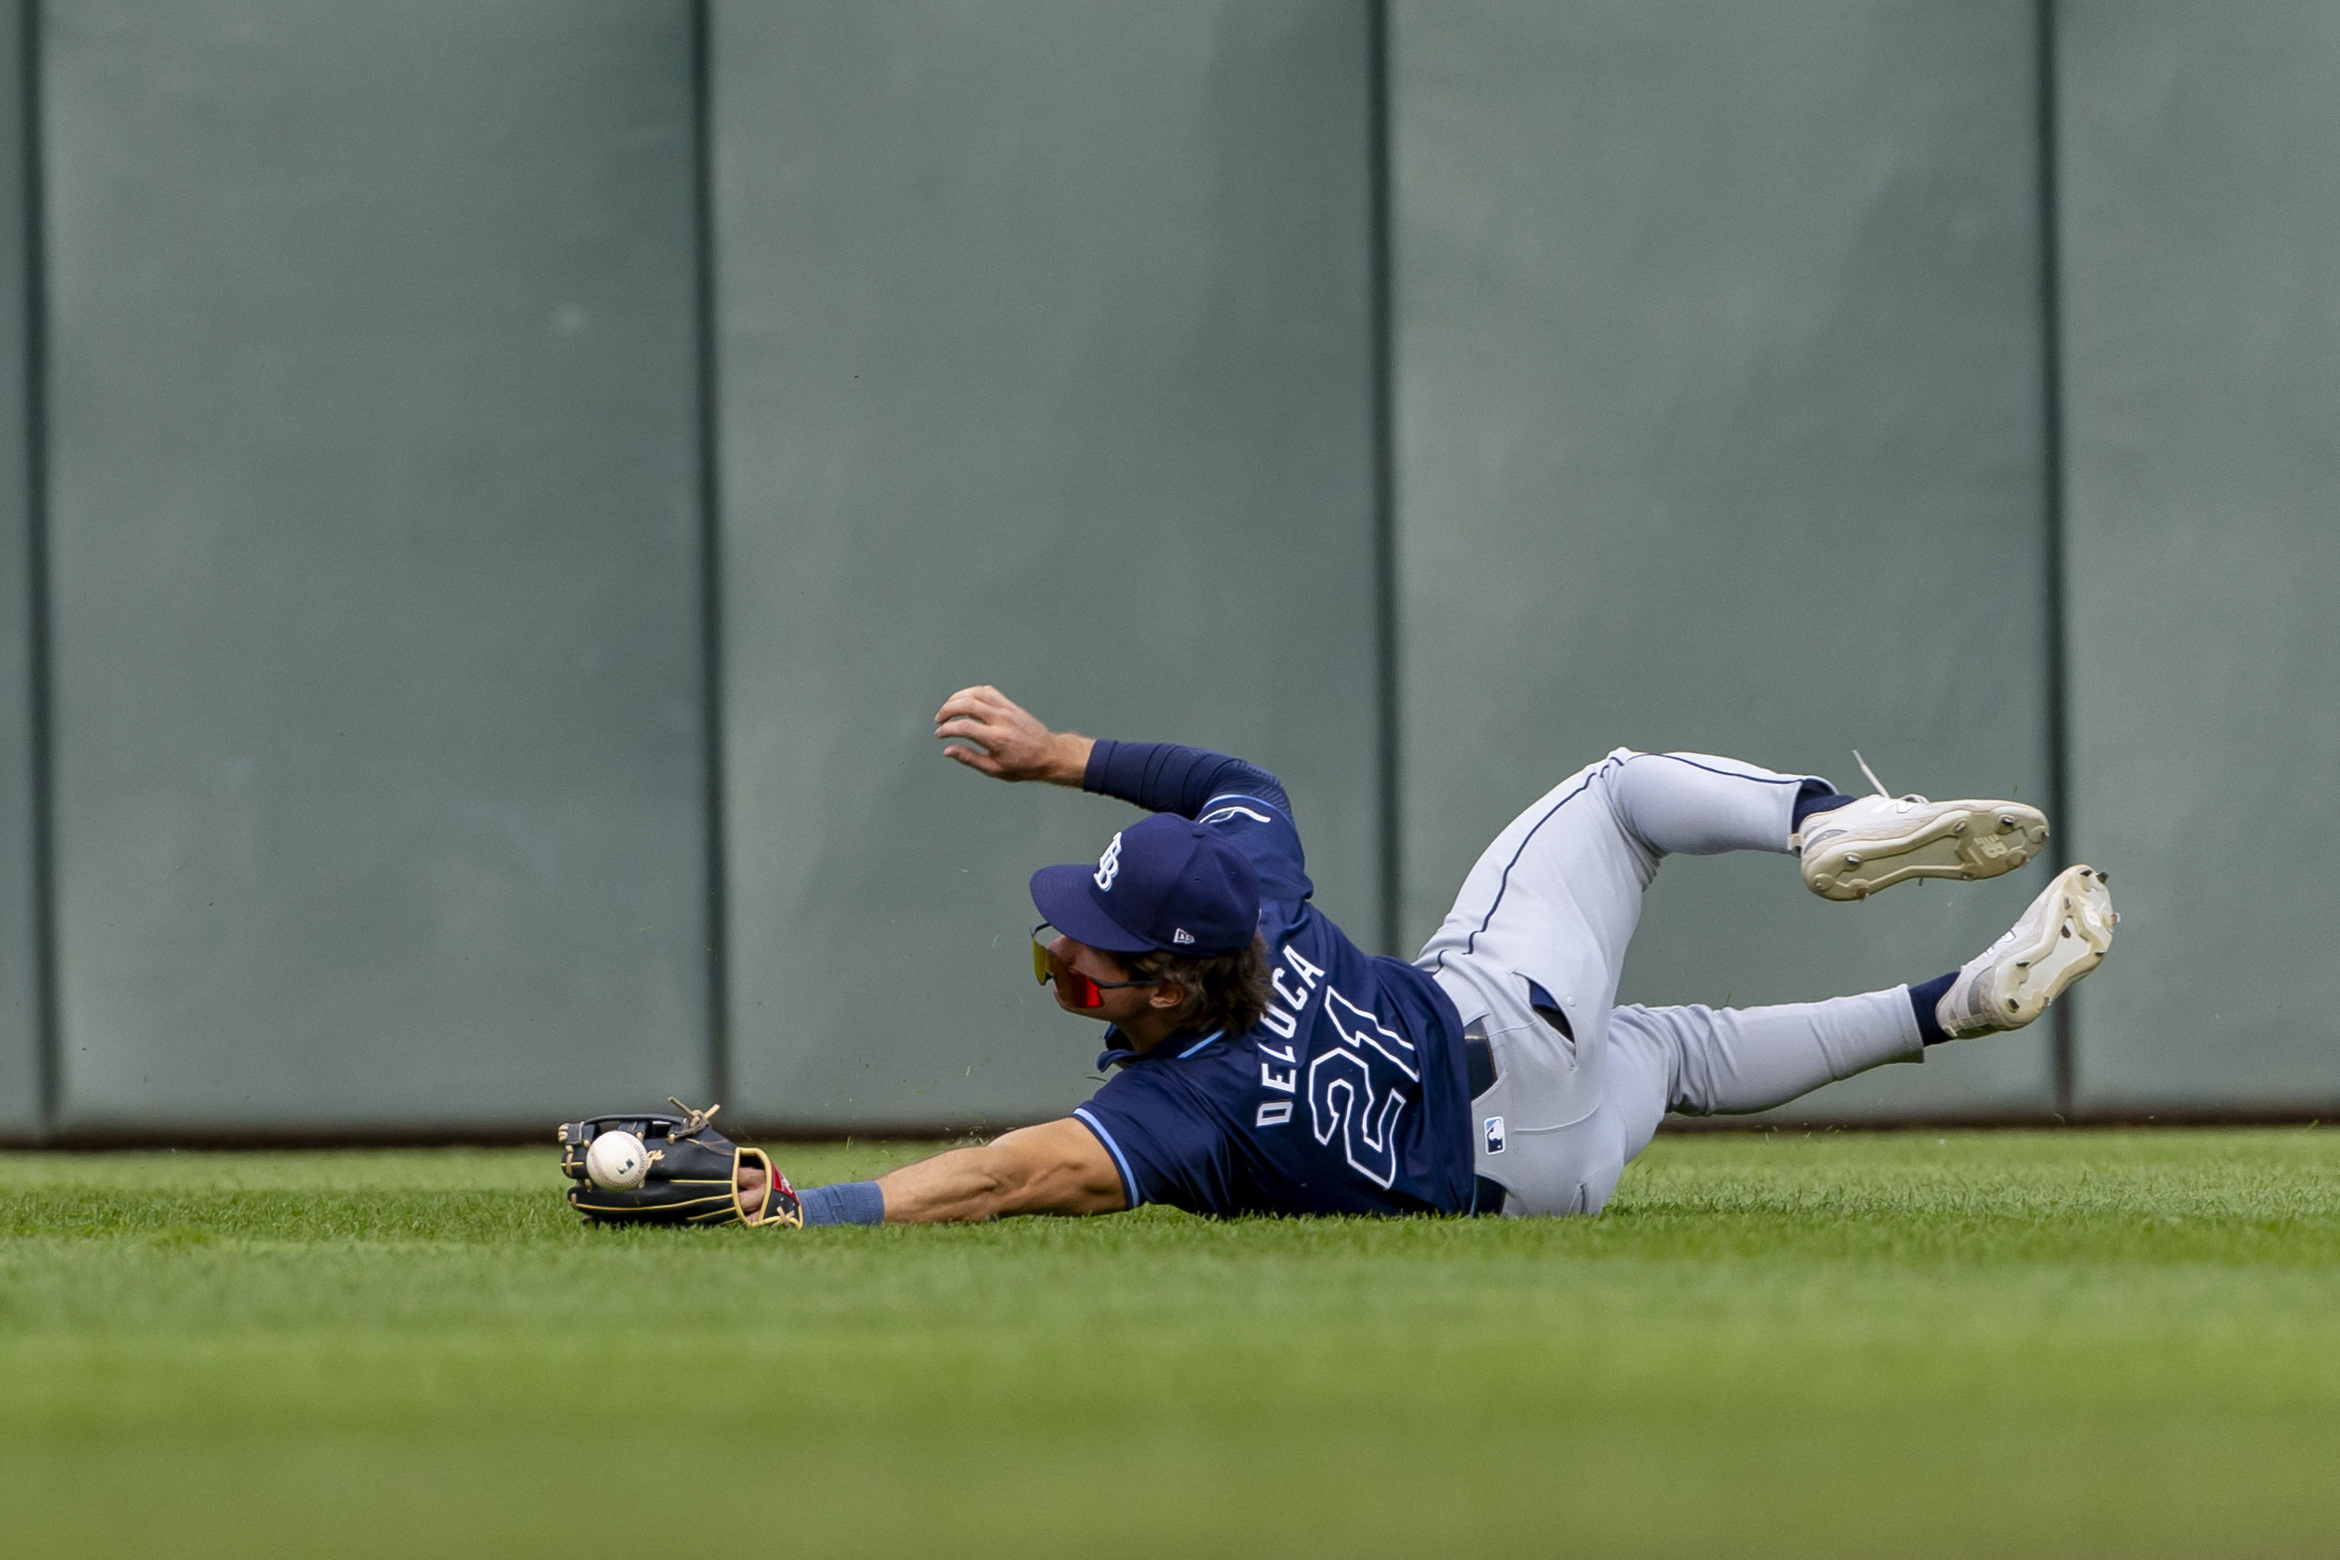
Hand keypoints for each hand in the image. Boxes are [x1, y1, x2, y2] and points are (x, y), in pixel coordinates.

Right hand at [934, 685, 1092, 783]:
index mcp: (997, 739)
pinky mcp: (1011, 705)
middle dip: (948, 709)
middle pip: (968, 704)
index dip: (947, 729)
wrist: (1049, 754)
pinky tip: (965, 702)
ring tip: (948, 709)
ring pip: (977, 693)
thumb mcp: (995, 770)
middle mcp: (1002, 720)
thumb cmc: (1023, 766)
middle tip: (939, 720)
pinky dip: (972, 693)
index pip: (965, 727)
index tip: (939, 735)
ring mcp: (1007, 710)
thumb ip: (970, 758)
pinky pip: (988, 691)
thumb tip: (947, 750)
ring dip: (958, 698)